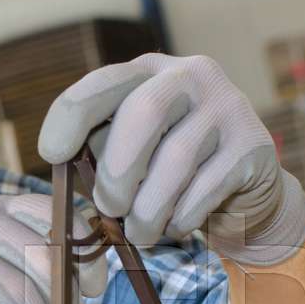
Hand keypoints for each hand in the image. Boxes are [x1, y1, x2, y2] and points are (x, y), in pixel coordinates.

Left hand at [37, 53, 304, 265]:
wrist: (246, 194)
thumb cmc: (173, 174)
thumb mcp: (135, 153)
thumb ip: (103, 151)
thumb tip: (67, 169)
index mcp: (151, 71)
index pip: (105, 81)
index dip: (71, 114)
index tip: (51, 154)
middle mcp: (192, 76)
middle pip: (143, 114)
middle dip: (116, 171)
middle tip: (108, 208)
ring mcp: (228, 106)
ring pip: (175, 159)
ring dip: (147, 208)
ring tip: (139, 233)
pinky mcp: (253, 145)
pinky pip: (206, 188)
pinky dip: (181, 218)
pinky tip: (175, 227)